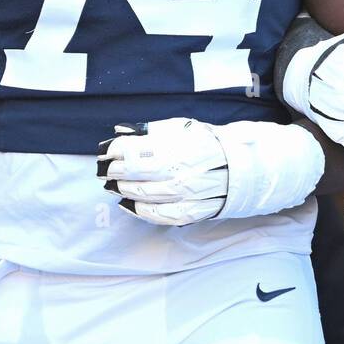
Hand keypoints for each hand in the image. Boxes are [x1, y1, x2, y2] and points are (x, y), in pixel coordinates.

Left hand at [97, 118, 227, 225]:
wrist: (237, 166)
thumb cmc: (204, 144)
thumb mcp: (180, 128)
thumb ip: (151, 131)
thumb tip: (121, 132)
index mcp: (179, 147)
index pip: (137, 151)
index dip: (117, 151)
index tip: (107, 151)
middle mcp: (183, 172)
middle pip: (138, 175)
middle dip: (116, 172)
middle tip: (106, 170)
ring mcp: (188, 194)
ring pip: (147, 196)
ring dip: (126, 191)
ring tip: (115, 186)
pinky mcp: (193, 211)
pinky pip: (162, 216)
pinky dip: (143, 211)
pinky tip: (130, 205)